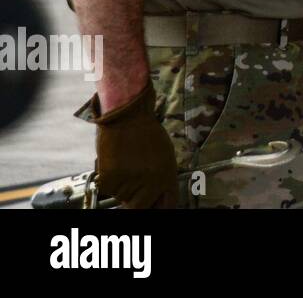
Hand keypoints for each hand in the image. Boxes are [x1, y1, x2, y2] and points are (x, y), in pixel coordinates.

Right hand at [92, 84, 177, 208]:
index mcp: (167, 177)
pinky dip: (111, 181)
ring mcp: (129, 184)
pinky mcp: (109, 182)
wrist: (126, 117)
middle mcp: (150, 184)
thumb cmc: (146, 133)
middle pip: (141, 209)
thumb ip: (162, 179)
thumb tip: (156, 197)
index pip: (168, 205)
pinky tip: (117, 163)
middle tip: (134, 188)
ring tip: (127, 164)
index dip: (160, 207)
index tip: (154, 206)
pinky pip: (110, 190)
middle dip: (138, 204)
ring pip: (123, 199)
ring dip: (124, 189)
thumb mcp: (164, 157)